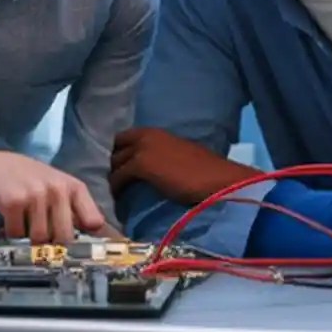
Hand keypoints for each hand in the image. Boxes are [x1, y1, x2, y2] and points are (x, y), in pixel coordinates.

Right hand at [0, 152, 104, 243]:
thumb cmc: (30, 182)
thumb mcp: (58, 188)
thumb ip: (75, 210)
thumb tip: (94, 243)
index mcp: (74, 188)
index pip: (94, 222)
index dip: (89, 239)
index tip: (81, 252)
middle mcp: (58, 189)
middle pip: (65, 237)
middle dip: (53, 243)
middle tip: (42, 236)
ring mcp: (36, 194)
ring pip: (40, 239)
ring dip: (29, 238)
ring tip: (25, 222)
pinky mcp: (14, 201)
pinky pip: (17, 234)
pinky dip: (12, 233)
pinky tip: (11, 219)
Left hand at [110, 127, 257, 205]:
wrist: (216, 179)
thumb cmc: (205, 170)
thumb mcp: (180, 154)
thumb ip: (164, 154)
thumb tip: (157, 167)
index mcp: (156, 132)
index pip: (125, 137)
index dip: (121, 151)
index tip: (122, 165)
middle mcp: (146, 136)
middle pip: (117, 148)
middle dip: (115, 163)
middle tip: (119, 180)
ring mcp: (142, 149)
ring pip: (115, 163)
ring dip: (115, 177)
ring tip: (120, 192)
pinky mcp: (140, 165)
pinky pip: (118, 178)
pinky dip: (117, 189)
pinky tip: (121, 199)